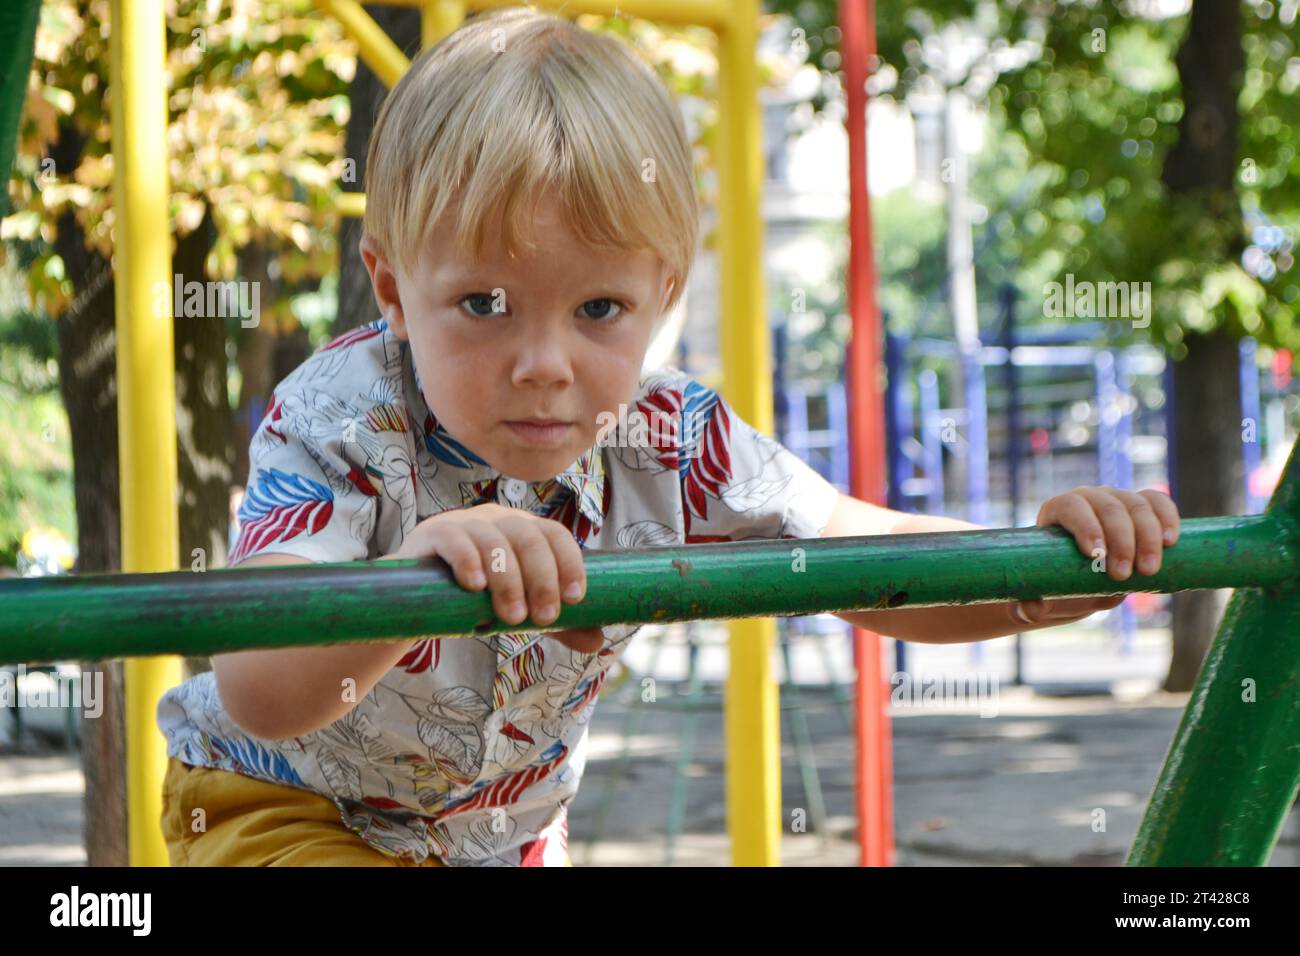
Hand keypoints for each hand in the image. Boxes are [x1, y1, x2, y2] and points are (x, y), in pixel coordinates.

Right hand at [394, 503, 603, 653]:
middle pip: (528, 538)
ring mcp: (464, 523)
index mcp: (523, 530)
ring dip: (508, 580)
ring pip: (494, 541)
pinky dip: (468, 561)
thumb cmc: (477, 599)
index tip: (575, 598)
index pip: (555, 535)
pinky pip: (455, 539)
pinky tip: (475, 586)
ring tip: (511, 618)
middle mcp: (497, 519)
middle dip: (542, 579)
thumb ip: (558, 624)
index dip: (569, 562)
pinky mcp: (433, 534)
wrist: (417, 599)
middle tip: (543, 618)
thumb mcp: (520, 608)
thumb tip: (597, 642)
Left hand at [1010, 486, 1181, 630]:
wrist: (1078, 578)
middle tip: (1124, 575)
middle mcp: (1088, 499)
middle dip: (1121, 540)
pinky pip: (1157, 502)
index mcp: (1058, 510)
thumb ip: (1027, 604)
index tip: (1096, 556)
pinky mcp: (1141, 507)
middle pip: (1108, 506)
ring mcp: (1116, 499)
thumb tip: (1032, 609)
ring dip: (1147, 537)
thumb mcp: (1039, 594)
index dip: (1085, 526)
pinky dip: (1167, 517)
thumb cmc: (1054, 582)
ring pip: (1137, 505)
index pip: (1072, 507)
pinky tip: (1171, 541)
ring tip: (1148, 570)